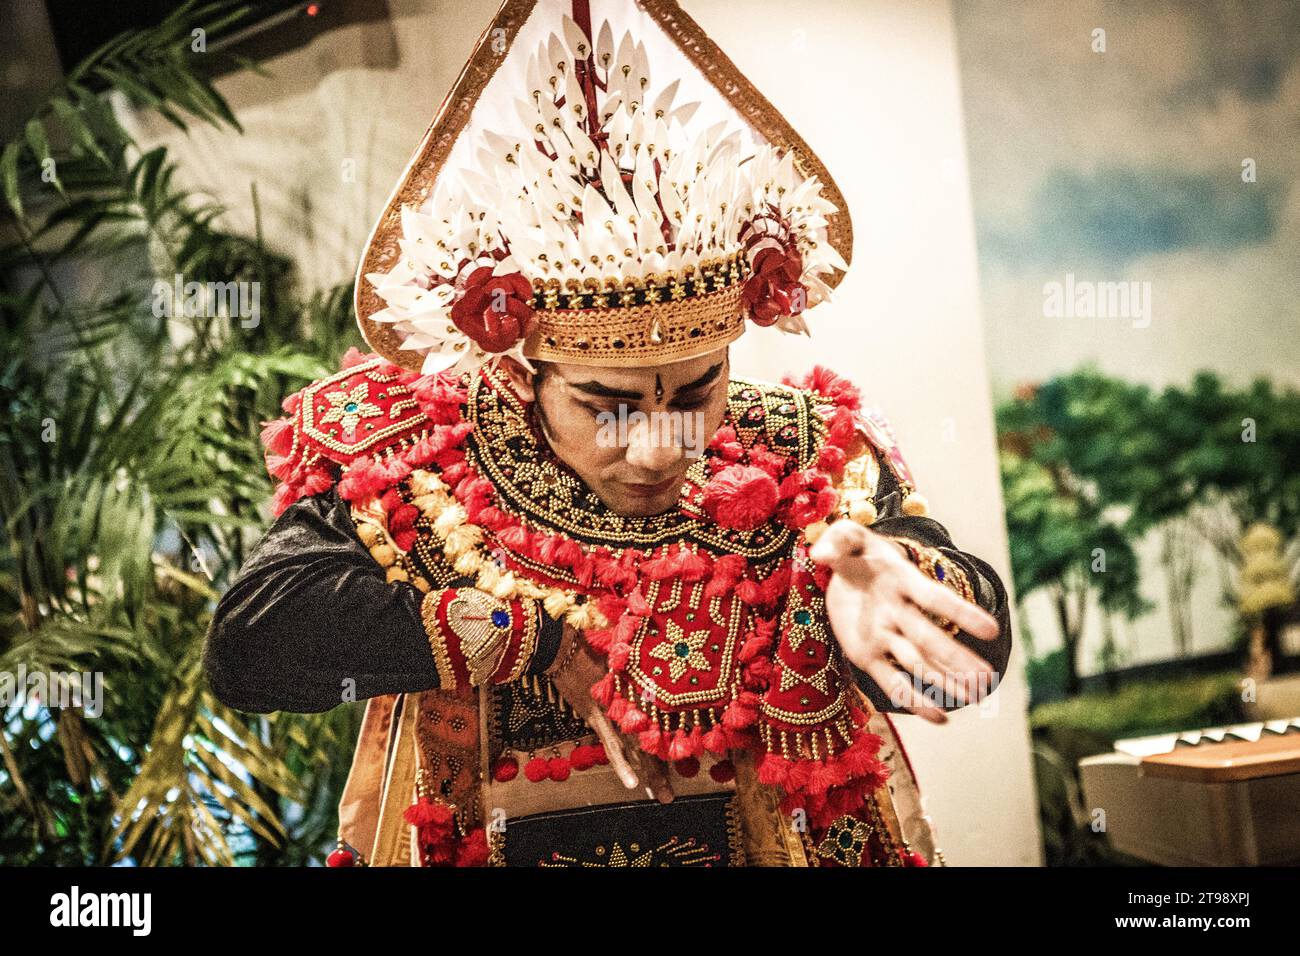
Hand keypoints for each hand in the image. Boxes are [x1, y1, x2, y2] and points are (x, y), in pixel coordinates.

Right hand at [547, 625, 673, 802]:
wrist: (562, 644)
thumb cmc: (585, 646)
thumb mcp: (613, 663)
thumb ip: (626, 679)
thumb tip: (635, 688)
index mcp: (639, 691)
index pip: (659, 726)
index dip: (667, 749)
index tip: (677, 768)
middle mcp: (633, 702)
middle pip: (651, 742)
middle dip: (661, 771)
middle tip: (672, 797)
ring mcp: (616, 709)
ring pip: (638, 748)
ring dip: (651, 774)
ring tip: (663, 797)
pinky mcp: (596, 714)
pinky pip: (613, 744)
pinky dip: (623, 765)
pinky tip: (631, 784)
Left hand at [809, 519, 1000, 723]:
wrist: (846, 568)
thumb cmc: (852, 551)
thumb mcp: (846, 538)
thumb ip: (837, 542)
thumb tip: (821, 554)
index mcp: (900, 582)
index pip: (934, 599)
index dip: (961, 613)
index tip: (992, 630)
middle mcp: (898, 612)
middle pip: (929, 638)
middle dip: (955, 658)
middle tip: (986, 678)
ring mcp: (885, 636)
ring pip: (918, 662)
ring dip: (943, 681)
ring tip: (973, 699)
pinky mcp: (868, 655)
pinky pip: (892, 680)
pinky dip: (913, 699)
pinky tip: (938, 718)